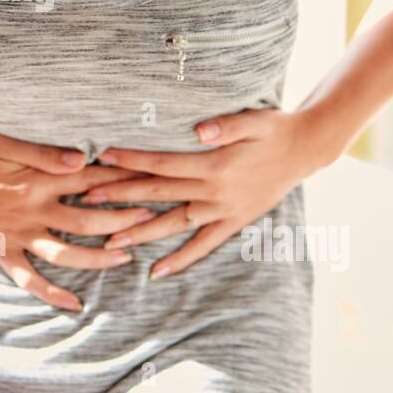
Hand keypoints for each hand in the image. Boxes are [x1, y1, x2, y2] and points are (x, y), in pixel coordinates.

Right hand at [0, 132, 158, 310]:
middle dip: (122, 219)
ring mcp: (18, 237)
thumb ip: (43, 155)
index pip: (87, 179)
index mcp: (35, 182)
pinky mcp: (1, 253)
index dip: (119, 177)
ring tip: (126, 258)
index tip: (146, 176)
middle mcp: (32, 213)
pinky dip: (52, 294)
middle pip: (88, 218)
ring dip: (98, 258)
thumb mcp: (2, 145)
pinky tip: (74, 304)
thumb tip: (82, 159)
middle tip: (152, 219)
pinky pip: (30, 280)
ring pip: (67, 254)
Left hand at [75, 108, 325, 278]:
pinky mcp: (233, 222)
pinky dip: (181, 259)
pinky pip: (203, 245)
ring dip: (141, 232)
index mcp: (214, 164)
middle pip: (159, 193)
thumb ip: (226, 125)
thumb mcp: (254, 120)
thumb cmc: (275, 129)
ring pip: (174, 224)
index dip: (130, 160)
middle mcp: (214, 191)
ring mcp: (223, 210)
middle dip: (121, 196)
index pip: (162, 163)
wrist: (305, 150)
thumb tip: (198, 130)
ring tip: (110, 241)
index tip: (102, 157)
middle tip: (87, 199)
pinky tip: (157, 272)